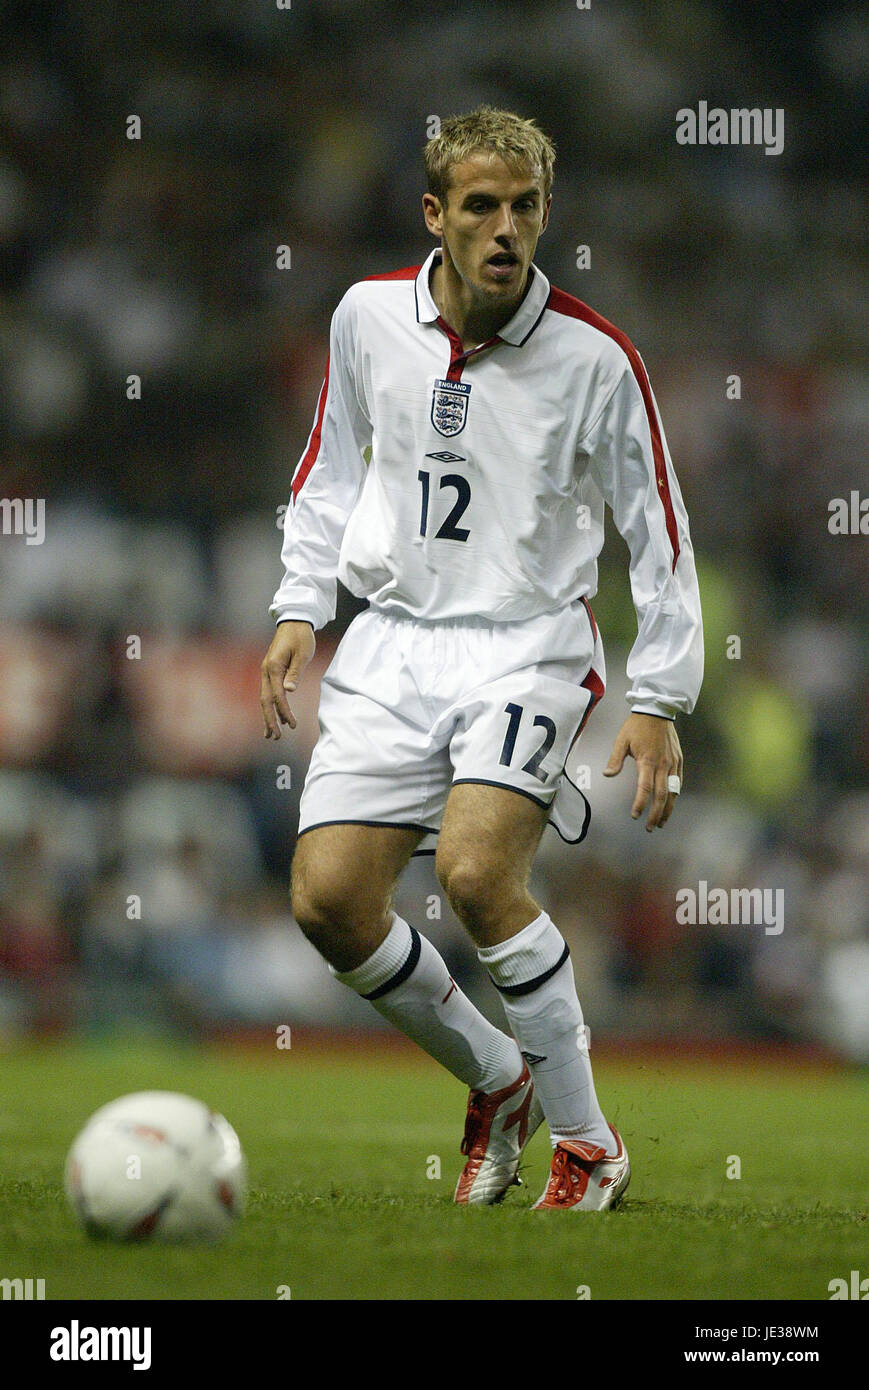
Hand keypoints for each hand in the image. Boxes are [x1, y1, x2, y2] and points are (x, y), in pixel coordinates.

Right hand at [260, 621, 315, 738]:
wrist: (294, 622)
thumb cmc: (301, 637)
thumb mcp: (302, 654)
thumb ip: (295, 672)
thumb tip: (289, 691)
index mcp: (274, 667)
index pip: (278, 695)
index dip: (284, 712)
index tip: (292, 725)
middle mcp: (266, 671)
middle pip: (265, 701)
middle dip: (270, 720)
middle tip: (274, 738)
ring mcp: (266, 671)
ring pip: (264, 698)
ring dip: (268, 717)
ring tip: (270, 734)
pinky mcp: (270, 671)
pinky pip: (268, 693)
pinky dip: (270, 707)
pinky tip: (274, 718)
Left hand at [603, 712, 683, 830]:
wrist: (657, 711)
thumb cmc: (636, 726)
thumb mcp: (621, 740)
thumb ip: (615, 760)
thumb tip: (607, 775)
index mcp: (647, 760)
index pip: (645, 788)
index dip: (640, 804)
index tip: (635, 816)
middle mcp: (662, 764)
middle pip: (662, 796)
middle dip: (656, 814)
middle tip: (649, 827)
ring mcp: (673, 763)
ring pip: (673, 792)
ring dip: (668, 809)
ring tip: (661, 822)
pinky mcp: (678, 760)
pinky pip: (678, 782)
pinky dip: (675, 796)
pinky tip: (671, 804)